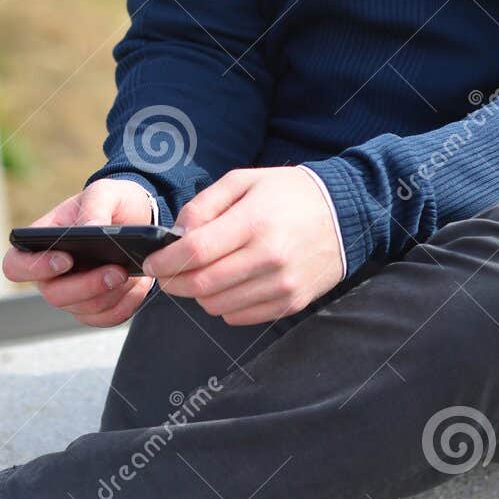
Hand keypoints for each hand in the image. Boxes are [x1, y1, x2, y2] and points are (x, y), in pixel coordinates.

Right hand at [1, 179, 157, 327]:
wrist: (140, 217)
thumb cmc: (113, 202)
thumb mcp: (106, 192)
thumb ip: (95, 206)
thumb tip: (91, 229)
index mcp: (40, 243)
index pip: (15, 265)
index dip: (34, 269)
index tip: (65, 259)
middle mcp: (50, 275)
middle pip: (54, 295)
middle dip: (87, 286)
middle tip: (117, 271)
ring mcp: (72, 294)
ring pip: (84, 309)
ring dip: (111, 294)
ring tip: (131, 273)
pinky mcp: (96, 308)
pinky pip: (106, 318)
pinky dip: (125, 304)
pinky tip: (138, 286)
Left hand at [140, 167, 344, 326]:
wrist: (346, 213)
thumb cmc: (289, 193)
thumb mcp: (244, 181)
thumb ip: (205, 204)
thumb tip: (176, 235)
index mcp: (255, 222)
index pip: (196, 252)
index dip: (165, 261)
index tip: (152, 262)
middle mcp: (269, 257)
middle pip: (202, 285)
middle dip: (174, 282)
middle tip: (166, 274)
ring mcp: (282, 284)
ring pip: (217, 305)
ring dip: (198, 294)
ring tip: (202, 274)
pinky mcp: (291, 302)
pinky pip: (240, 317)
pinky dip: (224, 305)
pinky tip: (228, 285)